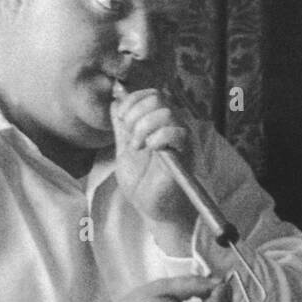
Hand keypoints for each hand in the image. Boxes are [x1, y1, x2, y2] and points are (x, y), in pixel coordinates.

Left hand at [110, 83, 196, 251]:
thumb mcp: (123, 149)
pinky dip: (158, 137)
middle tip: (130, 137)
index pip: (151, 94)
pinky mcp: (185, 152)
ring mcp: (180, 137)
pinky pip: (177, 132)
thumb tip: (115, 102)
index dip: (133, 100)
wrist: (151, 207)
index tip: (121, 117)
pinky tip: (151, 149)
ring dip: (144, 127)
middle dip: (135, 114)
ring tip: (138, 147)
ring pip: (165, 112)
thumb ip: (121, 126)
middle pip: (158, 98)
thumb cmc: (141, 182)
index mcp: (157, 123)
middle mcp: (172, 125)